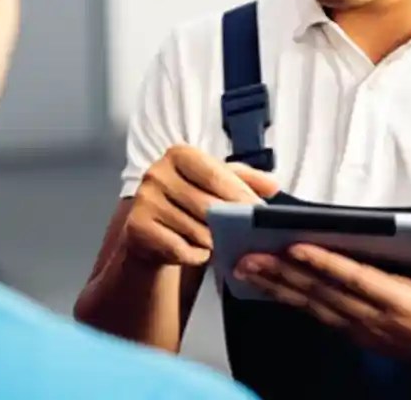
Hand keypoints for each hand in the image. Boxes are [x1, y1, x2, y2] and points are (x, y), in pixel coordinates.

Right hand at [125, 144, 278, 266]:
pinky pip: (180, 249)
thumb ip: (247, 180)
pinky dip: (196, 255)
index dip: (240, 195)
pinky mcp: (136, 228)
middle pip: (207, 205)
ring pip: (196, 230)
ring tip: (221, 244)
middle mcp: (157, 173)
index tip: (260, 211)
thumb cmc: (190, 201)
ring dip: (215, 242)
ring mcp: (144, 200)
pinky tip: (199, 252)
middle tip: (247, 235)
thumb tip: (274, 186)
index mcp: (179, 154)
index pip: (216, 175)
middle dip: (231, 223)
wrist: (151, 231)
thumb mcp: (217, 183)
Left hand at [235, 227, 410, 376]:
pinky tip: (272, 290)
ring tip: (247, 270)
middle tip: (247, 257)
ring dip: (279, 288)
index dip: (325, 263)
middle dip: (283, 274)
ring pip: (316, 306)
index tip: (295, 246)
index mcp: (405, 304)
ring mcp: (369, 331)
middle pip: (324, 293)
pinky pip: (322, 316)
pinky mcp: (364, 335)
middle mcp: (380, 320)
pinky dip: (294, 301)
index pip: (356, 279)